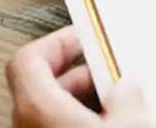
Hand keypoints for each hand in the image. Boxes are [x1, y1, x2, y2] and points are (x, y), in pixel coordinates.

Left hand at [7, 26, 152, 126]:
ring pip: (53, 106)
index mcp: (36, 106)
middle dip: (82, 73)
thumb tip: (129, 88)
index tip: (83, 36)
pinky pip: (58, 124)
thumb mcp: (127, 124)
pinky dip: (81, 118)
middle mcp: (26, 123)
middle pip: (45, 82)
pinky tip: (111, 123)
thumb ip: (127, 96)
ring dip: (85, 99)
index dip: (57, 42)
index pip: (28, 57)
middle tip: (111, 73)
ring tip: (118, 103)